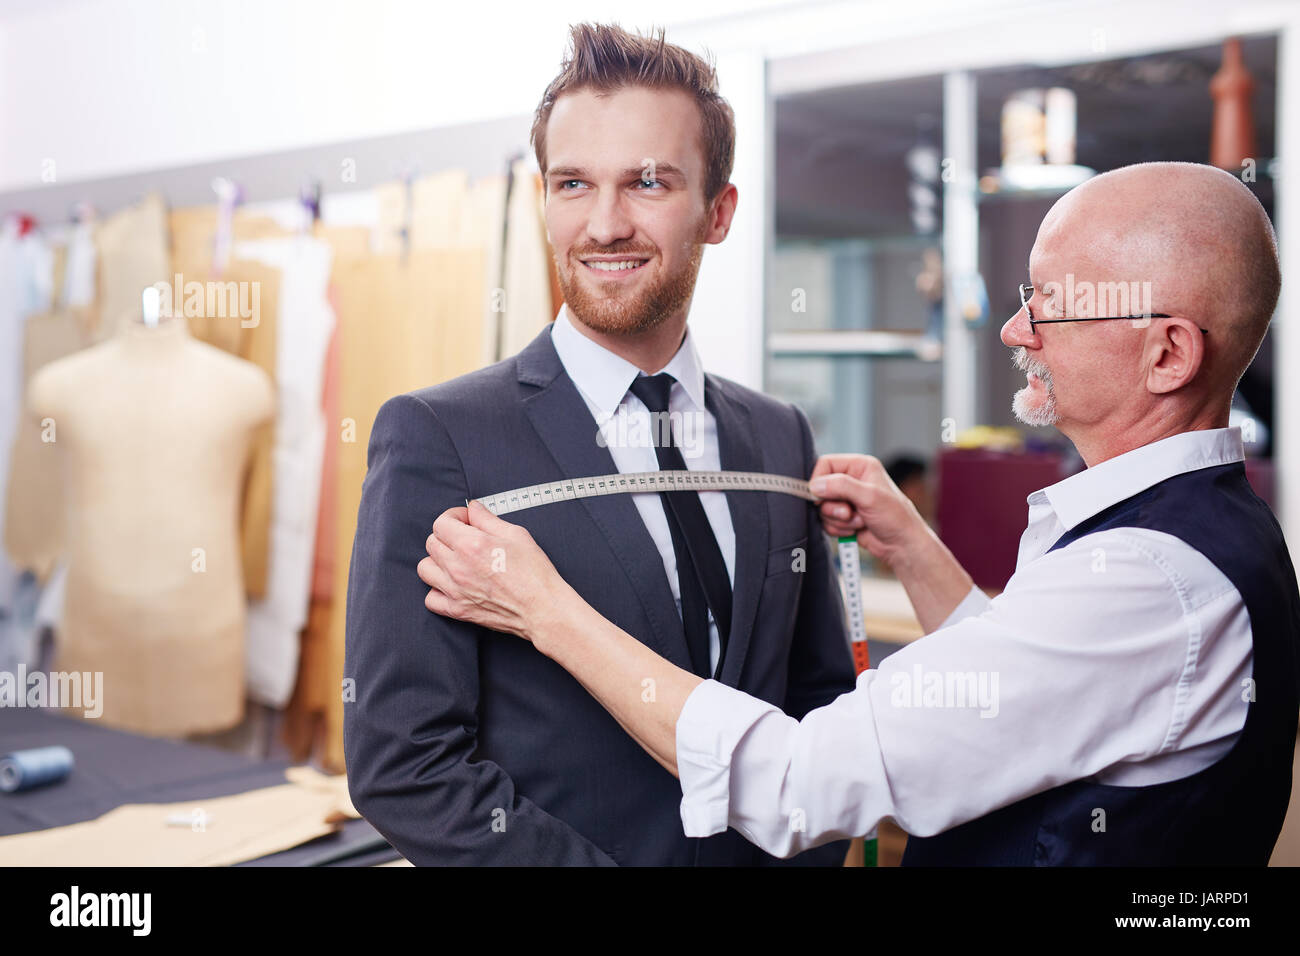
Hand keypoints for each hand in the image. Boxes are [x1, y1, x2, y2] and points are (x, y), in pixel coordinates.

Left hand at [418, 500, 568, 642]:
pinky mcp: (458, 610)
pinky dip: (437, 590)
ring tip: (455, 561)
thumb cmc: (535, 573)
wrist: (542, 608)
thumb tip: (473, 508)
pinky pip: (430, 598)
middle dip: (446, 536)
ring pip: (424, 569)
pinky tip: (453, 585)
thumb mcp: (516, 535)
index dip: (453, 517)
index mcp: (471, 545)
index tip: (465, 521)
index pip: (441, 523)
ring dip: (437, 561)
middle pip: (431, 543)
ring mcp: (455, 590)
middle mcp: (458, 567)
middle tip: (464, 539)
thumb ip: (488, 519)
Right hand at [808, 454, 926, 567]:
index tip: (820, 497)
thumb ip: (841, 486)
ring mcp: (847, 500)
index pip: (825, 464)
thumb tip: (815, 485)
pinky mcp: (843, 517)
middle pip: (820, 489)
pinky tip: (856, 529)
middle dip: (832, 506)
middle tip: (848, 512)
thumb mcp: (870, 497)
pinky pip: (826, 521)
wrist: (902, 546)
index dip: (819, 480)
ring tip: (858, 521)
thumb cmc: (896, 518)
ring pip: (822, 508)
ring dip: (838, 519)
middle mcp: (852, 480)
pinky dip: (838, 528)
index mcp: (860, 466)